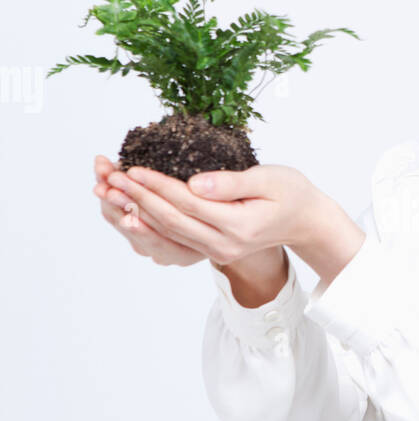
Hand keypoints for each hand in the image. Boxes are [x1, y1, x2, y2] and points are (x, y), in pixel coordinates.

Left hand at [101, 160, 326, 267]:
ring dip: (139, 212)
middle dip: (139, 198)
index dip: (158, 186)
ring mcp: (218, 252)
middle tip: (111, 178)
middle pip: (172, 220)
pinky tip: (133, 209)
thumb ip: (232, 183)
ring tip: (113, 193)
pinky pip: (176, 237)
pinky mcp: (213, 250)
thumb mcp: (269, 179)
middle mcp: (225, 245)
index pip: (188, 203)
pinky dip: (152, 223)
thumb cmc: (291, 192)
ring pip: (170, 231)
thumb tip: (195, 184)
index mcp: (239, 225)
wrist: (306, 222)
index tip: (133, 169)